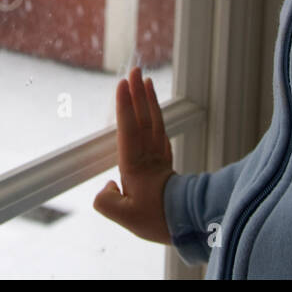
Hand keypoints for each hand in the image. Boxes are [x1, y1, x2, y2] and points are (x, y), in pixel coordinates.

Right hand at [93, 66, 174, 243]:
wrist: (185, 222)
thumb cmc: (156, 219)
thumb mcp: (125, 217)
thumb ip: (107, 201)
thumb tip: (107, 186)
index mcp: (136, 165)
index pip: (128, 130)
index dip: (124, 106)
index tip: (122, 84)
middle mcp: (148, 156)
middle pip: (143, 118)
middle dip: (138, 93)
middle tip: (134, 70)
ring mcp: (158, 157)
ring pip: (154, 122)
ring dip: (149, 100)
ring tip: (145, 81)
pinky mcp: (164, 162)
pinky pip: (160, 131)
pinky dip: (156, 116)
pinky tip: (154, 110)